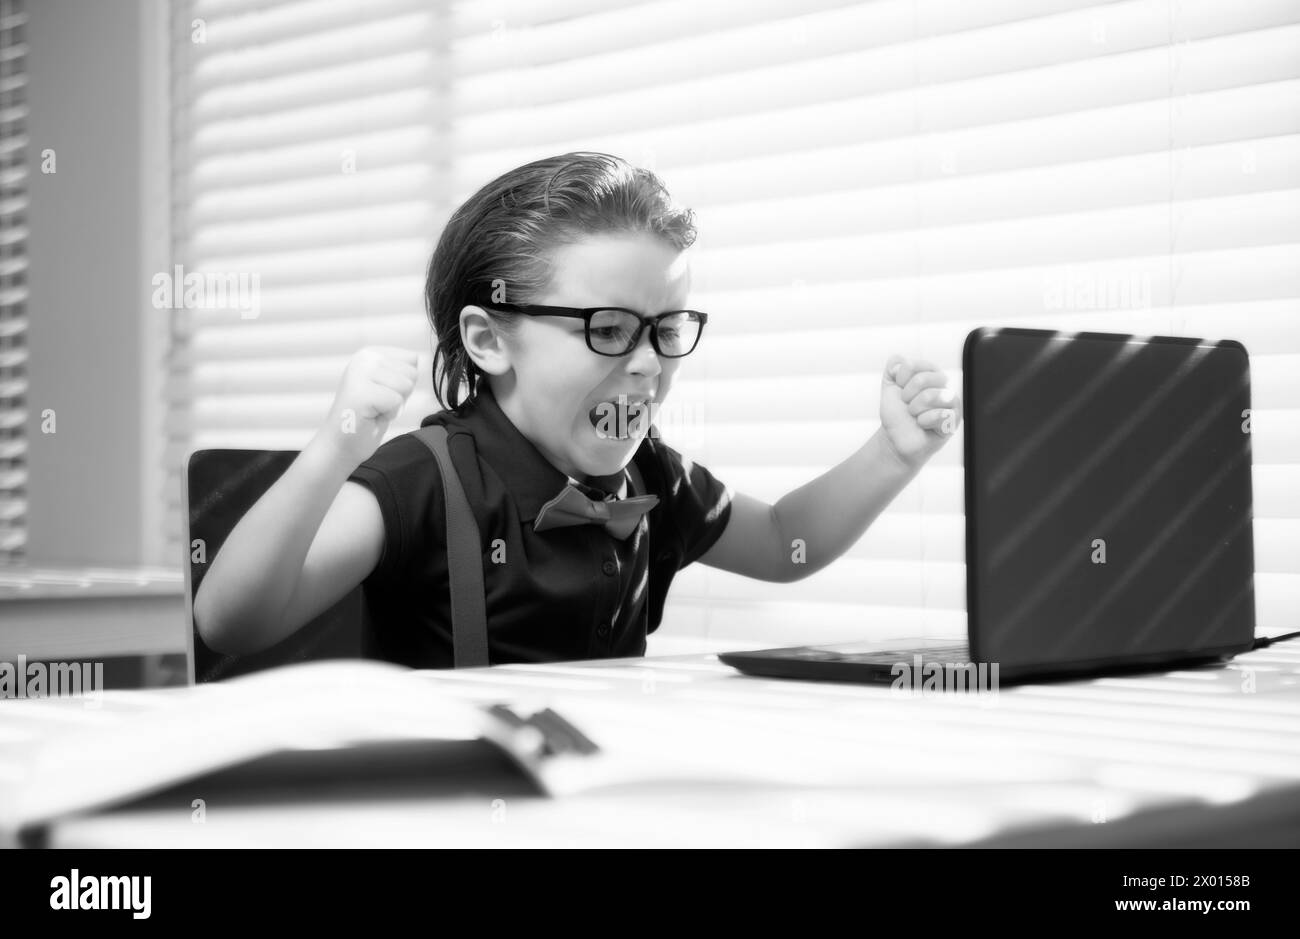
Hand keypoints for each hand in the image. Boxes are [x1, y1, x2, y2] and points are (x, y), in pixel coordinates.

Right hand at [313, 346, 419, 467]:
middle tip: (378, 405)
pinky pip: (396, 401)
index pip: (413, 359)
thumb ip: (403, 370)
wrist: (342, 444)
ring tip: (374, 410)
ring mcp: (360, 373)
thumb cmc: (369, 417)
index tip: (383, 394)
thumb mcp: (389, 386)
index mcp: (370, 353)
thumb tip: (418, 357)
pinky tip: (370, 416)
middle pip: (412, 373)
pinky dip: (389, 414)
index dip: (405, 383)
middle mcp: (364, 358)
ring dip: (395, 405)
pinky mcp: (362, 392)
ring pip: (406, 386)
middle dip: (401, 395)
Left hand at [878, 355, 961, 470]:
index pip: (913, 365)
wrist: (895, 439)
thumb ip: (892, 369)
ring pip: (932, 395)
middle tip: (908, 405)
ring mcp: (950, 403)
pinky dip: (924, 420)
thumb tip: (898, 360)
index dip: (900, 379)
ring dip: (915, 408)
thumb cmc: (897, 414)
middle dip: (907, 395)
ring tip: (915, 415)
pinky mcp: (953, 421)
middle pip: (923, 379)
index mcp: (930, 374)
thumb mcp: (889, 389)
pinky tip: (923, 424)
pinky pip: (940, 414)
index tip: (900, 391)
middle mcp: (943, 386)